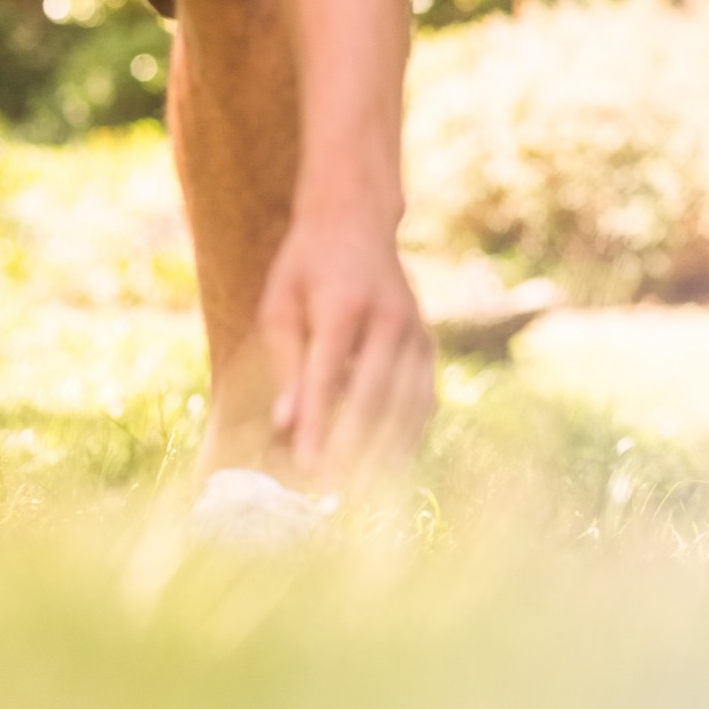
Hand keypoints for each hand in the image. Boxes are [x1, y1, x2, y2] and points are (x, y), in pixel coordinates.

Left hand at [261, 207, 435, 486]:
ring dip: (386, 450)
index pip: (330, 375)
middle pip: (375, 395)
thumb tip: (286, 426)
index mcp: (343, 302)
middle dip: (354, 447)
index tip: (306, 467)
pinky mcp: (428, 341)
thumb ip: (286, 364)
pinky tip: (391, 463)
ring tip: (360, 489)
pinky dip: (410, 434)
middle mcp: (389, 316)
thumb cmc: (306, 266)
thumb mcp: (279, 304)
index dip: (320, 424)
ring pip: (407, 402)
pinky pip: (425, 397)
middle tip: (330, 489)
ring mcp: (416, 328)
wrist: (357, 219)